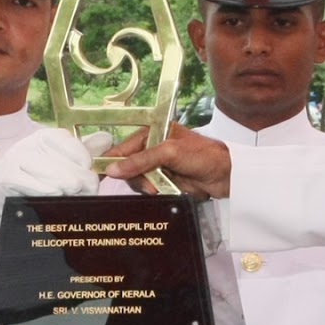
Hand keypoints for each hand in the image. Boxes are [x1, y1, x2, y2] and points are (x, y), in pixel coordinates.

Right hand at [0, 130, 111, 236]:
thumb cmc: (25, 180)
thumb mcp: (53, 163)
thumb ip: (81, 153)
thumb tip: (107, 139)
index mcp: (48, 137)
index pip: (83, 155)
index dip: (89, 174)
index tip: (87, 186)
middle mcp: (34, 143)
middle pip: (76, 172)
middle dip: (82, 191)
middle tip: (77, 199)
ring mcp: (19, 158)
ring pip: (61, 183)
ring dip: (66, 197)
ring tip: (60, 201)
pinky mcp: (7, 177)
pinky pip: (39, 189)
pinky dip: (47, 197)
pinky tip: (46, 200)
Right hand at [104, 125, 232, 199]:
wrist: (226, 174)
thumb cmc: (202, 155)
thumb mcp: (169, 152)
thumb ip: (141, 161)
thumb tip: (113, 169)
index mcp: (152, 132)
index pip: (123, 147)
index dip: (110, 160)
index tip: (98, 173)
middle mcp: (153, 148)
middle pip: (128, 167)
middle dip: (136, 177)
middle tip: (150, 184)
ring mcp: (159, 165)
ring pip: (138, 181)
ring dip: (147, 186)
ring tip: (161, 186)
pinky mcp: (165, 181)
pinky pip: (149, 189)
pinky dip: (155, 191)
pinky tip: (165, 189)